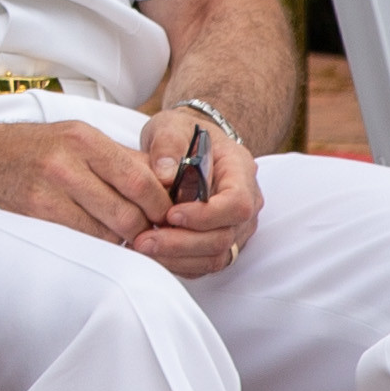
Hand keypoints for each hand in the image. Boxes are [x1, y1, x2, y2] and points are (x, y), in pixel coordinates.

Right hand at [0, 112, 180, 248]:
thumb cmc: (36, 149)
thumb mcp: (78, 138)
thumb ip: (122, 159)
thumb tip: (168, 182)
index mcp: (83, 139)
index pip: (140, 180)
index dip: (161, 204)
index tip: (168, 213)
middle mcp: (66, 164)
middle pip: (127, 212)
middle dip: (145, 228)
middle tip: (150, 231)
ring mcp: (48, 193)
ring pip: (107, 234)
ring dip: (120, 240)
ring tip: (121, 234)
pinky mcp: (35, 217)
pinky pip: (82, 242)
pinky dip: (96, 245)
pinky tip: (95, 237)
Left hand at [136, 103, 262, 278]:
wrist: (189, 145)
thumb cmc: (183, 135)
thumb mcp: (171, 126)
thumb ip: (168, 145)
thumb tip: (166, 175)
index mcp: (241, 170)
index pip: (236, 203)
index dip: (206, 215)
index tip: (170, 214)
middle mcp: (246, 203)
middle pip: (225, 236)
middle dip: (183, 243)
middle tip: (144, 240)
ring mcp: (237, 227)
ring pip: (217, 256)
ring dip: (178, 257)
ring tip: (143, 248)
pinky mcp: (221, 243)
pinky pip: (206, 264)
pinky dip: (179, 264)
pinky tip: (152, 255)